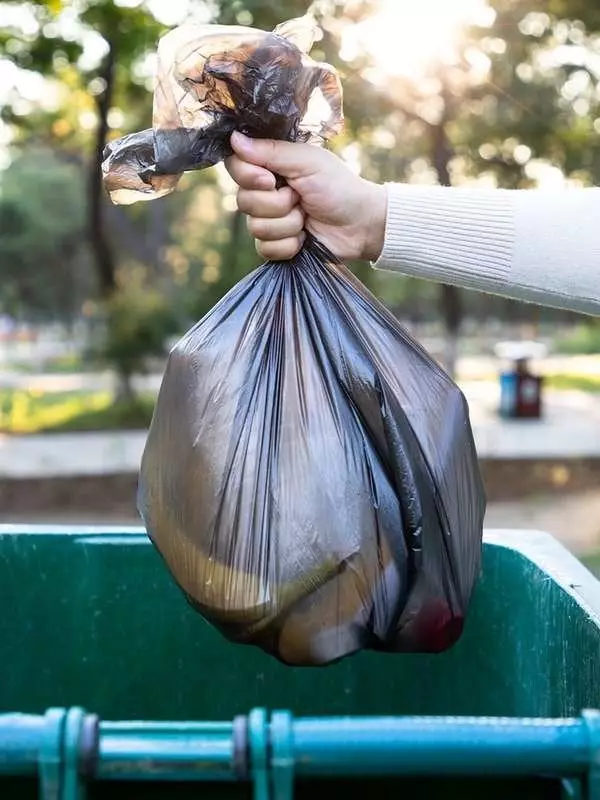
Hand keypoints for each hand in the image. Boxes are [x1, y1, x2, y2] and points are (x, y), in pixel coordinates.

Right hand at [225, 131, 386, 261]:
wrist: (360, 224)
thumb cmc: (338, 187)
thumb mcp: (307, 162)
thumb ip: (271, 151)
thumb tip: (234, 138)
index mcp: (269, 167)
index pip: (235, 167)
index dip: (249, 177)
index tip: (271, 179)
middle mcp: (263, 193)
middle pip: (243, 201)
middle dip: (277, 204)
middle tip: (300, 199)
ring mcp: (268, 221)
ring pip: (256, 228)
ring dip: (288, 224)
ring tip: (306, 217)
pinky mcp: (275, 246)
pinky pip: (265, 249)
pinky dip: (289, 245)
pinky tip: (304, 239)